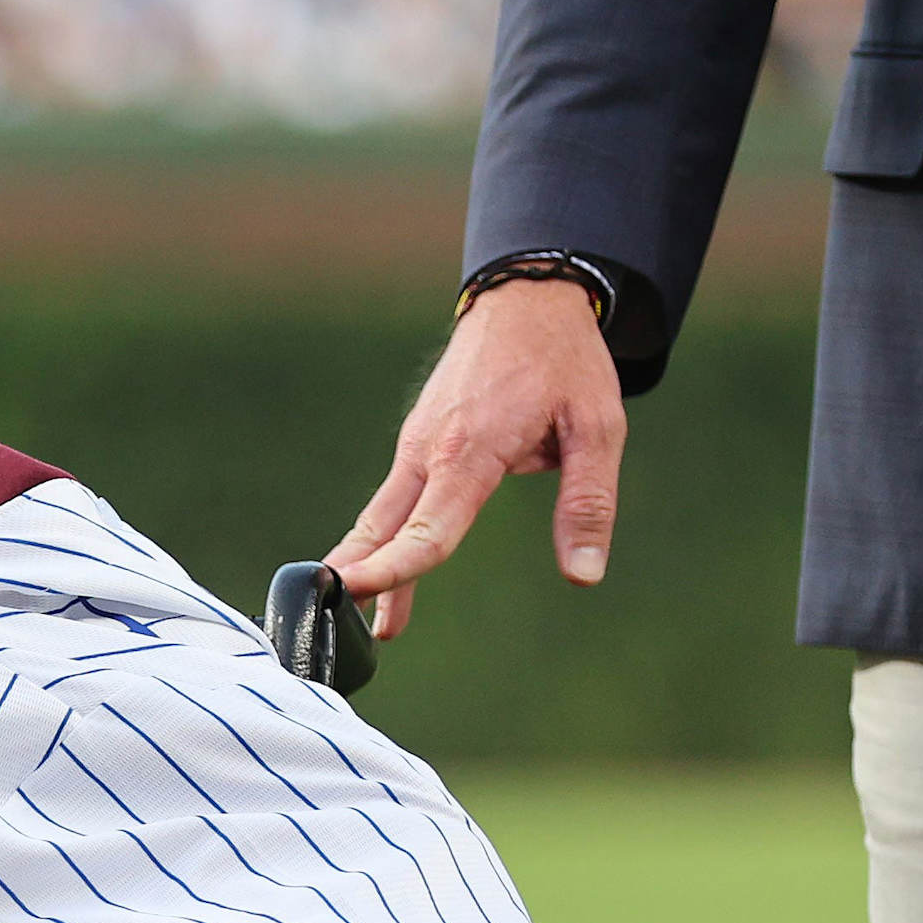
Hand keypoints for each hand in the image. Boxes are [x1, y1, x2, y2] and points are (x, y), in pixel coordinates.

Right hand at [323, 278, 626, 640]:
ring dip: (364, 564)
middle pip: (382, 528)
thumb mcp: (598, 427)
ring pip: (381, 517)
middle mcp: (430, 450)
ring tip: (351, 619)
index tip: (355, 596)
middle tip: (323, 624)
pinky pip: (393, 501)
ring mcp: (416, 445)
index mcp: (471, 450)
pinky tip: (375, 573)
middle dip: (355, 576)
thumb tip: (583, 577)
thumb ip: (587, 503)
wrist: (527, 299)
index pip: (427, 529)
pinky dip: (380, 539)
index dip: (394, 571)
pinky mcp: (418, 442)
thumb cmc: (564, 361)